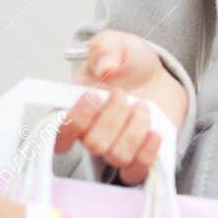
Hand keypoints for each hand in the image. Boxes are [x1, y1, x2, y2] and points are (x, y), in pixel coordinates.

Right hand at [54, 29, 189, 185]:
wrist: (159, 76)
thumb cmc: (130, 63)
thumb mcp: (116, 44)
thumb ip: (105, 48)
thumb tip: (105, 67)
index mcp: (75, 111)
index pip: (59, 135)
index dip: (75, 120)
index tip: (93, 95)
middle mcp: (91, 135)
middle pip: (94, 144)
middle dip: (114, 116)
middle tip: (124, 94)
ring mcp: (115, 150)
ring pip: (117, 156)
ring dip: (134, 129)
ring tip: (142, 107)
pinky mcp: (138, 160)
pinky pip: (136, 172)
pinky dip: (147, 152)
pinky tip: (155, 131)